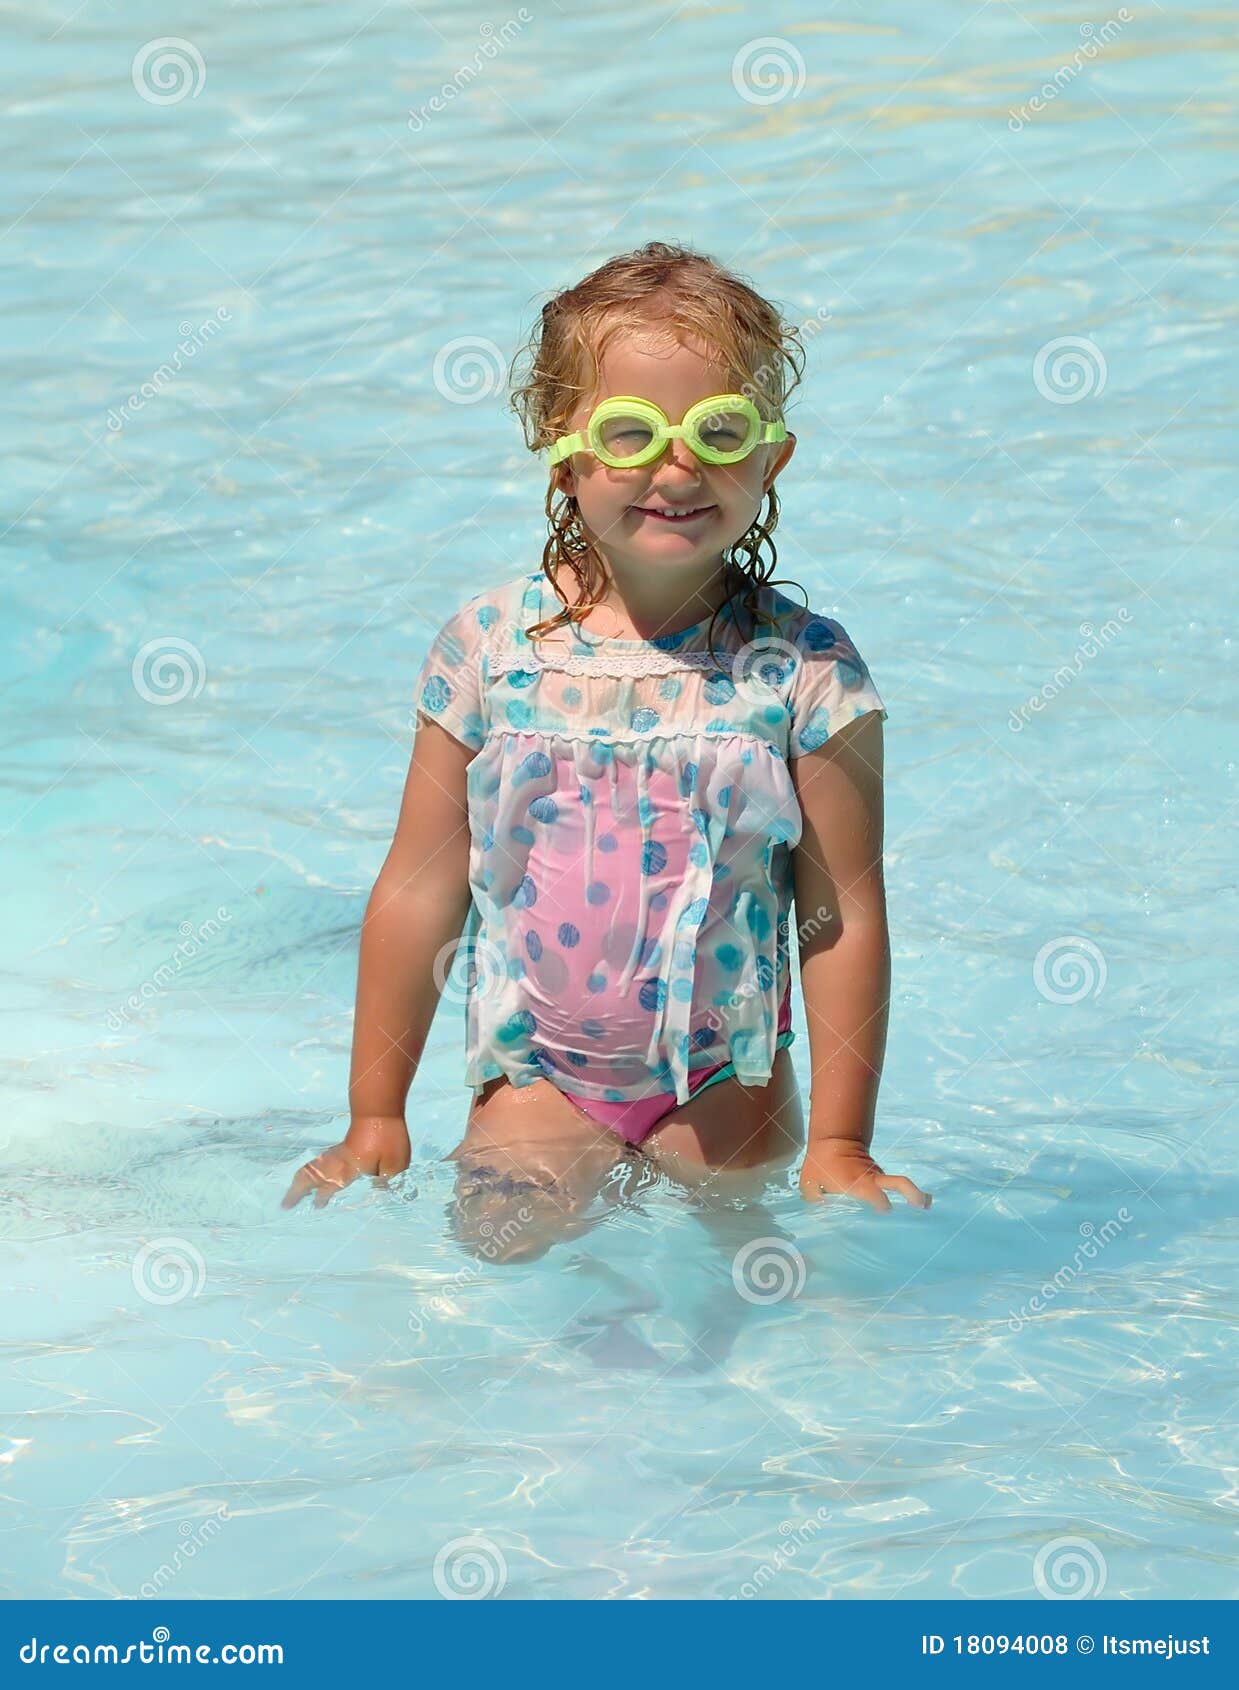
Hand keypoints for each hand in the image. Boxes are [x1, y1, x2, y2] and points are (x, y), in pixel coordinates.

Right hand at [281, 1115, 410, 1209]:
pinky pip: (322, 1160)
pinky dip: (312, 1169)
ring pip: (314, 1166)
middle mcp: (339, 1161)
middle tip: (285, 1204)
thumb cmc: (388, 1137)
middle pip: (312, 1176)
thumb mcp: (395, 1165)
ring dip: (301, 1180)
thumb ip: (384, 1182)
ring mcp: (340, 1151)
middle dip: (297, 1191)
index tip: (314, 1207)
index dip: (321, 1198)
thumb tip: (376, 1192)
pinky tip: (315, 1174)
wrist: (380, 1110)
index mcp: (349, 1168)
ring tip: (292, 1191)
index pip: (330, 1186)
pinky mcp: (345, 1145)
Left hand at [799, 1136, 930, 1212]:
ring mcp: (877, 1176)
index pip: (877, 1197)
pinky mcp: (877, 1175)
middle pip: (899, 1183)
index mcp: (858, 1184)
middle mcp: (873, 1180)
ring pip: (897, 1185)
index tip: (887, 1213)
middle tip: (924, 1205)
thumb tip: (823, 1217)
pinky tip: (908, 1208)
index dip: (883, 1206)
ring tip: (926, 1206)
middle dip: (913, 1194)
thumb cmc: (819, 1165)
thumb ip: (816, 1202)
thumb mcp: (810, 1184)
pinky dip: (898, 1195)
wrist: (831, 1139)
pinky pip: (888, 1187)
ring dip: (912, 1196)